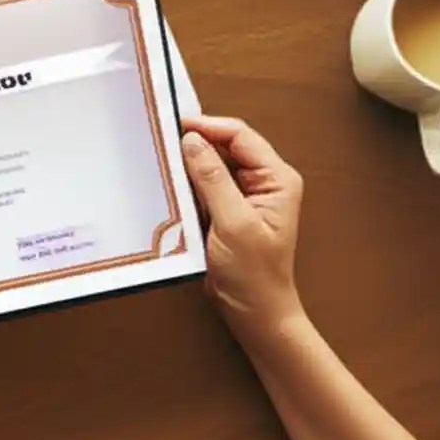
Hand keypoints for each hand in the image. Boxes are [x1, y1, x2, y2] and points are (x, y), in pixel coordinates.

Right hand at [180, 117, 304, 339]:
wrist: (255, 314)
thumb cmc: (254, 275)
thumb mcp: (233, 223)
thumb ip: (213, 179)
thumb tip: (192, 141)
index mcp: (277, 179)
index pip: (241, 137)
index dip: (208, 127)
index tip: (175, 126)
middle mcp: (264, 182)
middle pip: (227, 146)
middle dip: (196, 142)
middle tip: (163, 141)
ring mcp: (245, 195)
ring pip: (213, 164)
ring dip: (189, 164)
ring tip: (162, 160)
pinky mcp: (227, 209)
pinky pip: (205, 185)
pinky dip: (188, 183)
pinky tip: (170, 184)